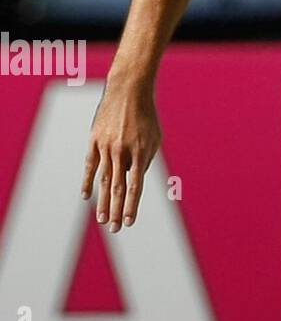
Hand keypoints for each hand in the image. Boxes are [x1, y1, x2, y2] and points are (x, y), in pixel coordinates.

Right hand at [81, 77, 161, 231]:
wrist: (128, 90)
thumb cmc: (147, 116)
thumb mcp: (155, 139)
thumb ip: (145, 162)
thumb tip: (134, 182)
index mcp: (140, 153)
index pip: (135, 187)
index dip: (131, 207)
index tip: (130, 223)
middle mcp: (122, 151)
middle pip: (117, 188)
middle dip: (116, 211)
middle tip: (114, 230)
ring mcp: (106, 145)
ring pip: (102, 179)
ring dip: (102, 202)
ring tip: (102, 220)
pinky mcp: (94, 139)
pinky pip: (89, 164)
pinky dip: (87, 181)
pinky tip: (86, 197)